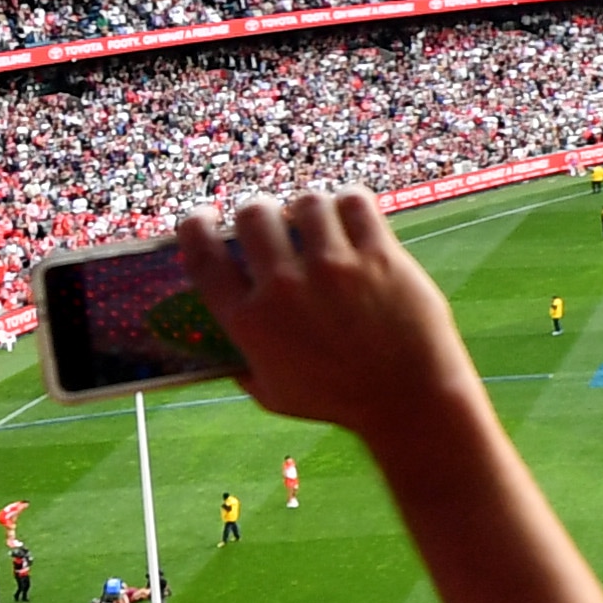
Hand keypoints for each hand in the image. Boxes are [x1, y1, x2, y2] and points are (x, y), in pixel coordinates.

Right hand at [174, 189, 486, 444]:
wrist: (409, 401)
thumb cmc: (341, 401)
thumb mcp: (274, 395)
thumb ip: (244, 369)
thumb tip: (224, 351)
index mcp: (250, 322)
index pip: (202, 257)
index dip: (194, 226)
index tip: (204, 218)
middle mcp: (284, 289)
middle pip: (253, 214)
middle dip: (260, 211)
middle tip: (276, 222)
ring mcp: (332, 269)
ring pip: (307, 201)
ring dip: (310, 208)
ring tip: (321, 223)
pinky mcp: (378, 257)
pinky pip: (354, 203)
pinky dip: (350, 202)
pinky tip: (353, 216)